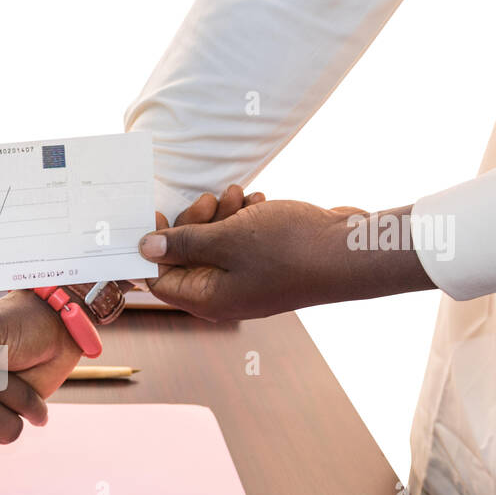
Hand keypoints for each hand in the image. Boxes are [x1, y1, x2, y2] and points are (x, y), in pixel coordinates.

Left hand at [137, 193, 434, 320]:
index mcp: (208, 298)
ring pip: (215, 244)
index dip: (152, 249)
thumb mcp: (226, 238)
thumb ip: (183, 243)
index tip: (157, 215)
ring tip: (238, 196)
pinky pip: (241, 241)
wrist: (350, 250)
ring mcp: (247, 280)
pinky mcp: (267, 264)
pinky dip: (243, 218)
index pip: (160, 280)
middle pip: (187, 258)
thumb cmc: (290, 249)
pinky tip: (258, 201)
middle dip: (193, 223)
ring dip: (220, 215)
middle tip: (210, 199)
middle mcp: (225, 295)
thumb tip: (145, 249)